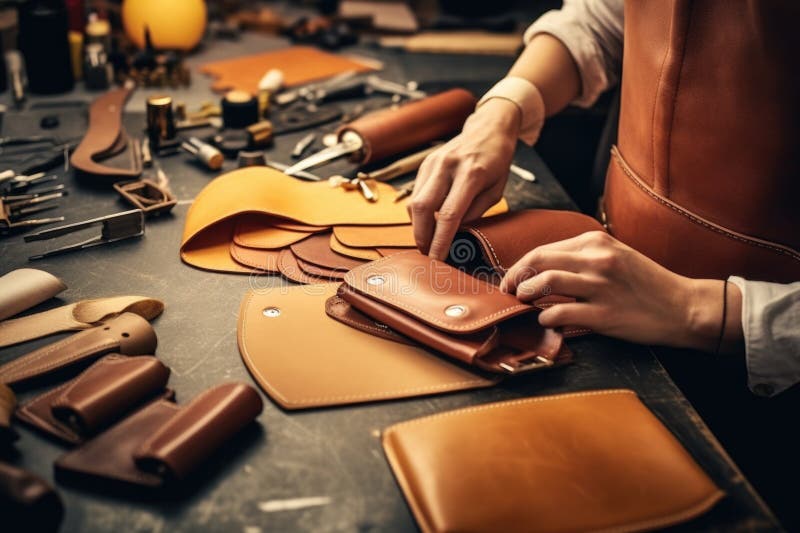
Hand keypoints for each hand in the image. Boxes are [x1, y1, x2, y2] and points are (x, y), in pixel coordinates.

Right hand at [409, 98, 520, 259]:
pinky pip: (416, 193)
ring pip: (415, 202)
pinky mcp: (425, 163)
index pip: (450, 214)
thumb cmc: (497, 162)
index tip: (438, 258)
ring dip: (418, 226)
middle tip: (426, 253)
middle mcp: (448, 166)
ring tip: (427, 240)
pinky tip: (427, 222)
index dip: (441, 240)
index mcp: (471, 174)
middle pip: (424, 208)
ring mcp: (434, 163)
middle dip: (422, 235)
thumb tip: (454, 234)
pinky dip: (419, 212)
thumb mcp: (496, 190)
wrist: (489, 128)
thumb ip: (475, 212)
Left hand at [499, 231, 742, 351]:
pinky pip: (560, 313)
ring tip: (521, 301)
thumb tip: (543, 269)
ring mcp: (600, 286)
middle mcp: (597, 260)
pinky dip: (545, 317)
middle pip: (538, 259)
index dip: (522, 264)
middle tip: (506, 290)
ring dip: (525, 293)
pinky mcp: (604, 314)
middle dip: (514, 275)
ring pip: (545, 282)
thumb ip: (583, 257)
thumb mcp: (616, 256)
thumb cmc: (647, 284)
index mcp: (597, 242)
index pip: (545, 248)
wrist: (684, 307)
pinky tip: (545, 321)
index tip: (512, 277)